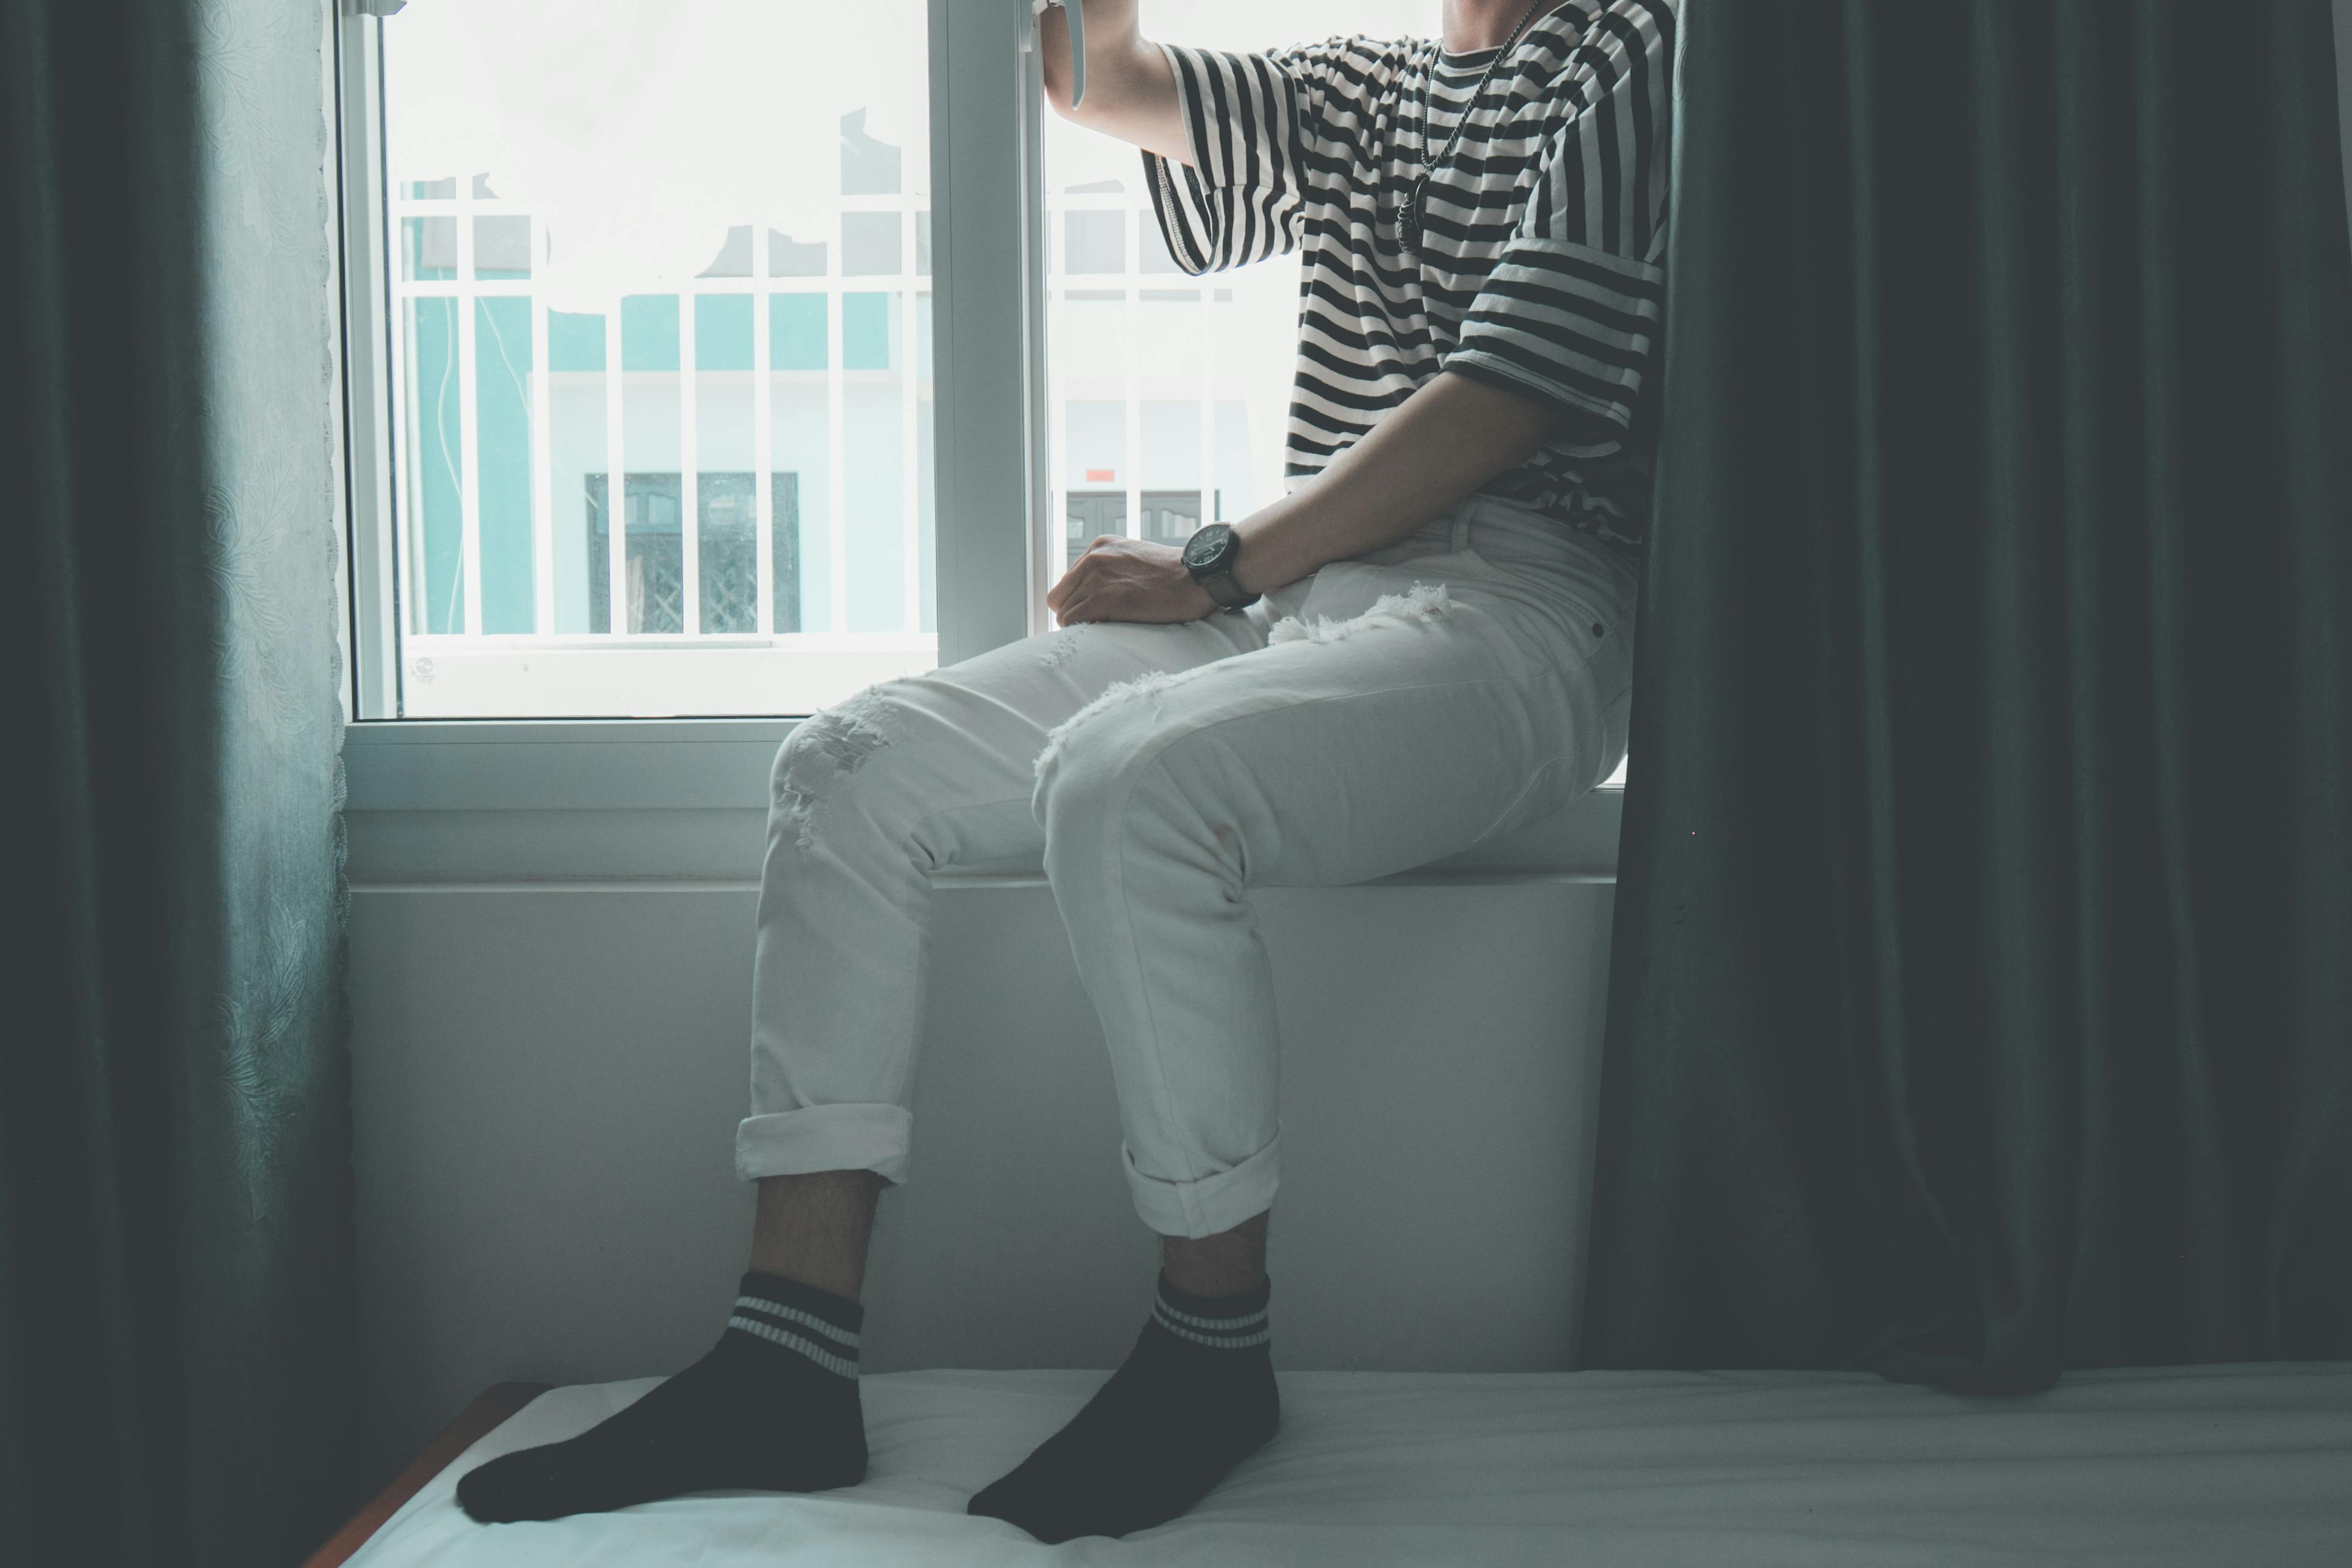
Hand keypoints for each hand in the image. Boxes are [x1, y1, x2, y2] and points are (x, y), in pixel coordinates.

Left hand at [1047, 536, 1217, 624]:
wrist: (1198, 577)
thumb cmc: (1177, 576)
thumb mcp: (1137, 560)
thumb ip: (1113, 571)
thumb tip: (1095, 598)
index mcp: (1100, 547)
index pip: (1068, 582)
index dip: (1078, 601)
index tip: (1096, 613)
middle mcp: (1093, 558)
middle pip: (1059, 598)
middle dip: (1075, 614)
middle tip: (1098, 626)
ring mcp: (1096, 577)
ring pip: (1064, 612)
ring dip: (1081, 626)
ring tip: (1107, 629)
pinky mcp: (1102, 599)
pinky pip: (1072, 621)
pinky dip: (1084, 631)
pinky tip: (1106, 632)